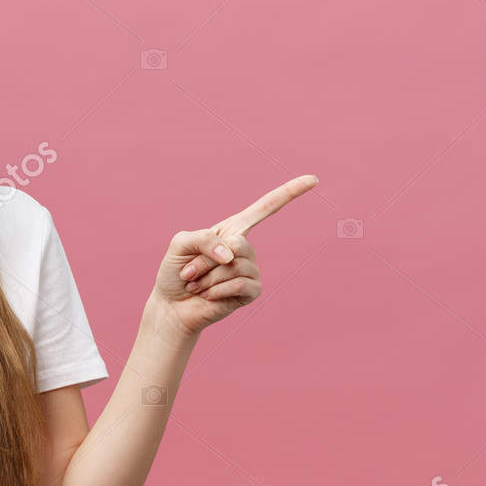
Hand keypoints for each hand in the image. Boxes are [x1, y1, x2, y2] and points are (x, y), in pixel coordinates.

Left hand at [148, 175, 319, 338]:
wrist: (173, 306)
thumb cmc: (176, 273)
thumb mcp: (180, 244)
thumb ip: (203, 239)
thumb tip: (232, 254)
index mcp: (232, 230)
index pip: (266, 208)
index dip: (289, 192)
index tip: (313, 179)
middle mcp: (245, 248)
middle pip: (238, 244)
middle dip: (204, 261)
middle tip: (189, 273)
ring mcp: (250, 269)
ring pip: (235, 267)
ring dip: (208, 278)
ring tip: (197, 285)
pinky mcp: (252, 291)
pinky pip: (240, 285)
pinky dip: (217, 291)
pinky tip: (209, 296)